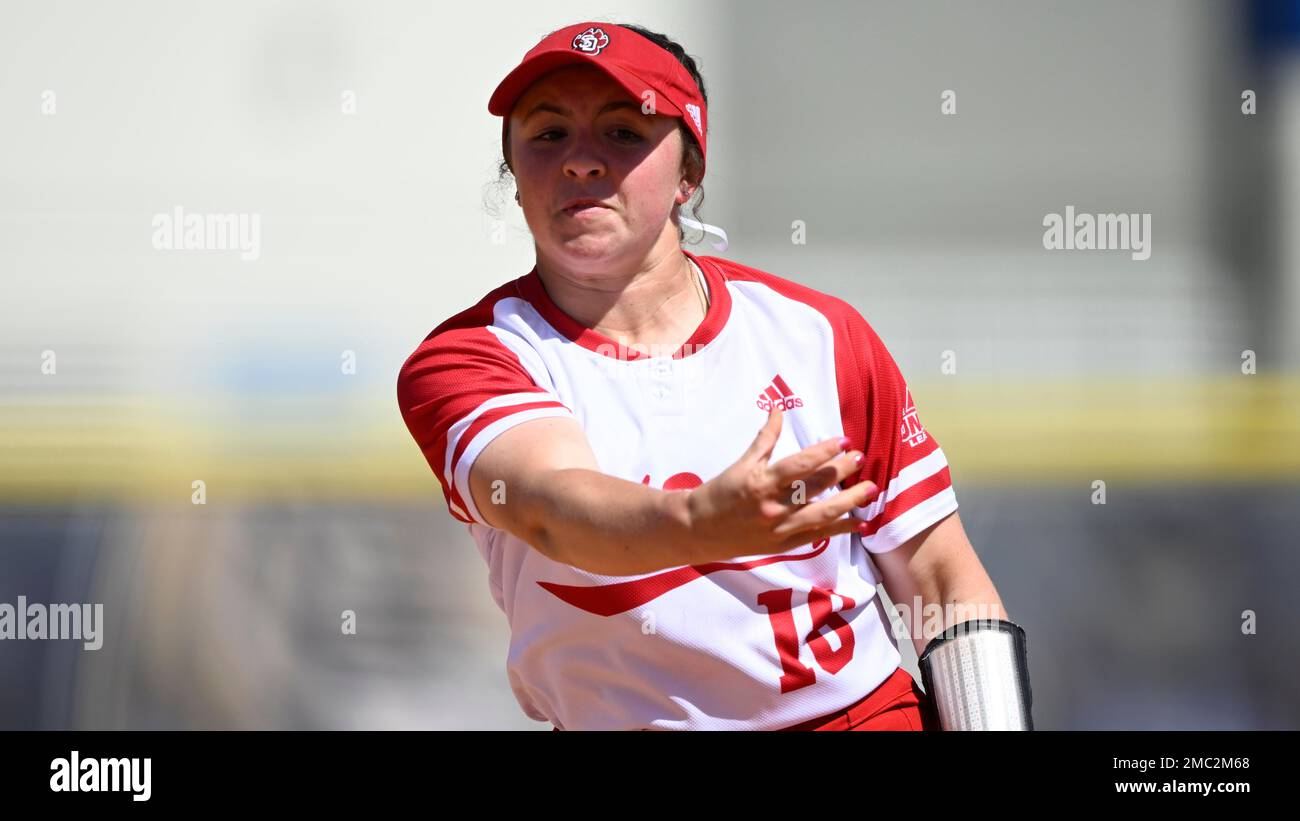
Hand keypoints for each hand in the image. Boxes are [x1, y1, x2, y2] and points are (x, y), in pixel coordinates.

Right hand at [684, 404, 879, 558]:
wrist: (698, 530)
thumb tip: (778, 409)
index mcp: (761, 483)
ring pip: (823, 515)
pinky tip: (859, 522)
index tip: (843, 441)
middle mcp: (773, 507)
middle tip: (860, 458)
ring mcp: (780, 529)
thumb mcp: (741, 464)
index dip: (824, 452)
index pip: (800, 464)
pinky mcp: (783, 545)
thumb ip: (765, 439)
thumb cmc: (719, 493)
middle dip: (842, 472)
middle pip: (816, 488)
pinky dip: (840, 529)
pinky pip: (817, 536)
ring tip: (870, 489)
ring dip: (850, 502)